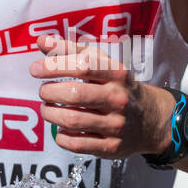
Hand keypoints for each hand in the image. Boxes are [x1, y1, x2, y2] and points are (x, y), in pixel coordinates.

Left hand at [28, 33, 175, 158]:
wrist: (151, 119)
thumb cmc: (118, 87)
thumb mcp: (103, 64)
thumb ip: (71, 51)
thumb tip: (42, 40)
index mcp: (117, 74)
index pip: (83, 65)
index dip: (54, 66)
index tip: (35, 70)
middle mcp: (119, 98)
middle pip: (75, 94)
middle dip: (49, 92)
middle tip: (43, 92)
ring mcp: (116, 125)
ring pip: (73, 120)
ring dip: (50, 114)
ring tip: (47, 108)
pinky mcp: (111, 147)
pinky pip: (77, 144)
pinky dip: (61, 136)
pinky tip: (61, 129)